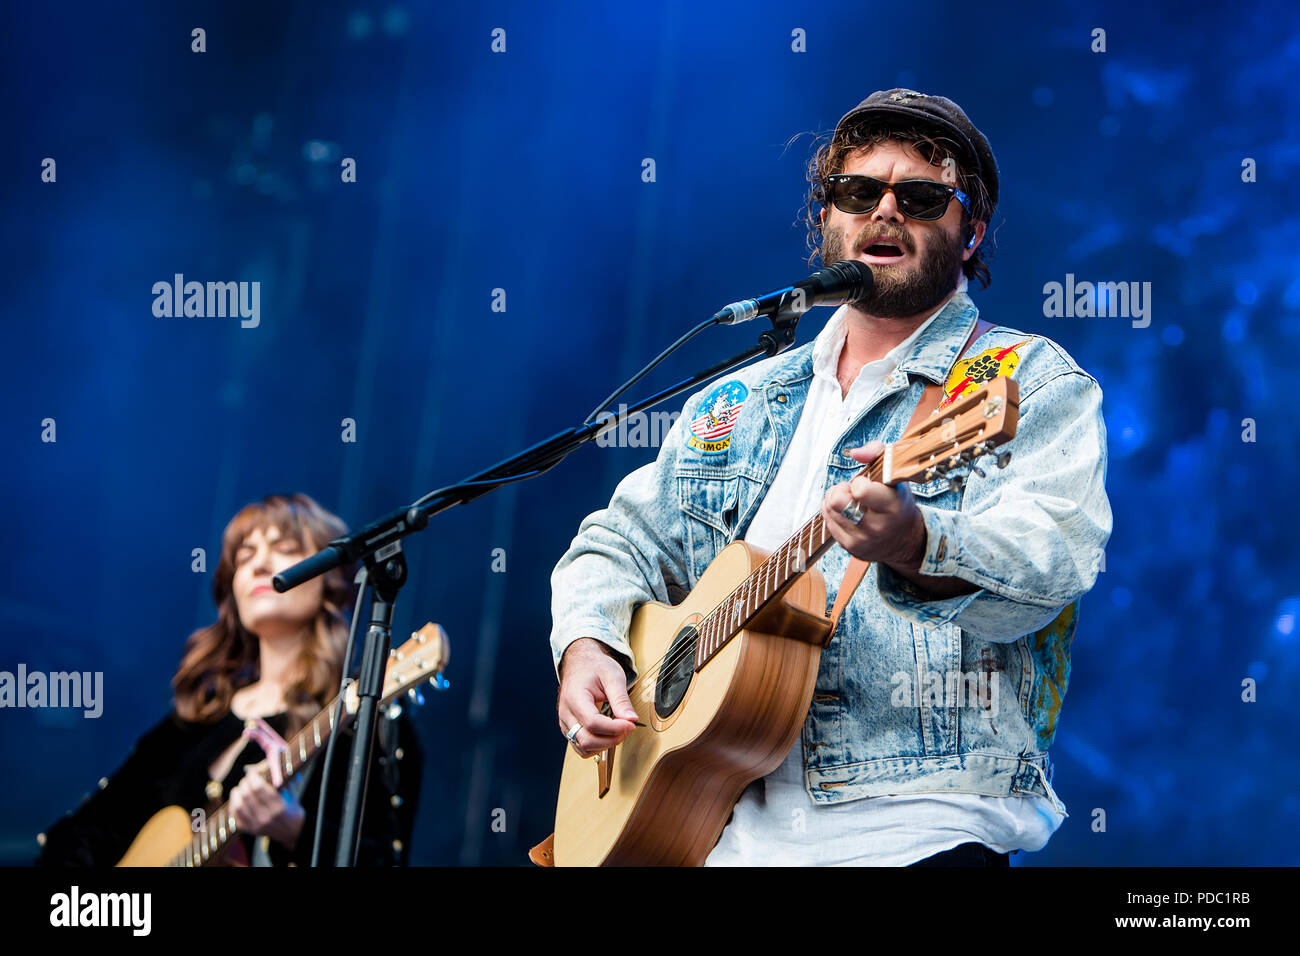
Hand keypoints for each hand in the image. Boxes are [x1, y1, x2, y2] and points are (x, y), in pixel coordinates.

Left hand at [229, 761, 304, 847]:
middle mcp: (266, 817)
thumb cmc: (292, 806)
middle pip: (247, 794)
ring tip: (241, 788)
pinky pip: (235, 816)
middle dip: (245, 783)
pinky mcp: (249, 830)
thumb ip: (282, 776)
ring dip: (237, 793)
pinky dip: (234, 805)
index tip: (254, 772)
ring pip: (238, 805)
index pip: (258, 787)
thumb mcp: (292, 790)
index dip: (253, 776)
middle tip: (248, 779)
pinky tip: (238, 799)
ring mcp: (256, 825)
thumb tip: (266, 762)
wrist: (292, 830)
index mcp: (278, 806)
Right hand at [557, 638, 638, 757]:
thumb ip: (621, 699)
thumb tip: (631, 720)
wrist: (580, 663)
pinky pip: (581, 747)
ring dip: (604, 745)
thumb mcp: (612, 676)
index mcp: (575, 697)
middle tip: (627, 728)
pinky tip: (608, 735)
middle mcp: (566, 713)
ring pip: (583, 748)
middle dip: (611, 739)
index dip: (614, 728)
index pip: (592, 722)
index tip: (630, 724)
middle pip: (586, 740)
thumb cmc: (594, 667)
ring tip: (618, 731)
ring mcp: (565, 723)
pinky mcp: (569, 728)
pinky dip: (596, 746)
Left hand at [822, 440, 926, 569]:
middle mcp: (877, 526)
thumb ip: (876, 452)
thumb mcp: (895, 473)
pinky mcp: (850, 547)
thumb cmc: (897, 500)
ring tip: (851, 501)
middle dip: (840, 490)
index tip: (866, 484)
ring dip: (836, 500)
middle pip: (837, 502)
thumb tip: (854, 453)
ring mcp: (862, 540)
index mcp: (892, 506)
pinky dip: (833, 513)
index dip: (858, 482)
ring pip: (829, 509)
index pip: (860, 490)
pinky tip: (847, 511)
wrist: (905, 540)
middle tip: (852, 491)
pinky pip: (827, 522)